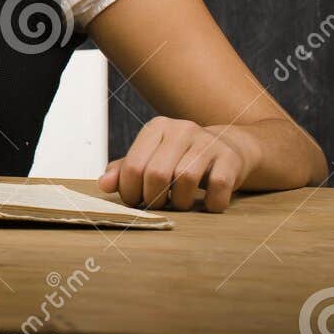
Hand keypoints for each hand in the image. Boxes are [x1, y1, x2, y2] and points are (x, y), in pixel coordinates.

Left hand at [97, 116, 255, 212]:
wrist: (228, 148)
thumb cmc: (180, 157)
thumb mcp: (150, 158)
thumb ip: (124, 170)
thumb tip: (103, 185)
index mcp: (156, 127)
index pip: (133, 165)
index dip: (130, 191)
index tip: (136, 201)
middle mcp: (181, 129)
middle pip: (157, 174)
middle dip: (153, 199)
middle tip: (157, 205)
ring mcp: (208, 141)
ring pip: (185, 179)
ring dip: (180, 203)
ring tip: (180, 204)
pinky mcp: (230, 157)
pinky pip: (218, 187)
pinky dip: (210, 203)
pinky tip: (206, 204)